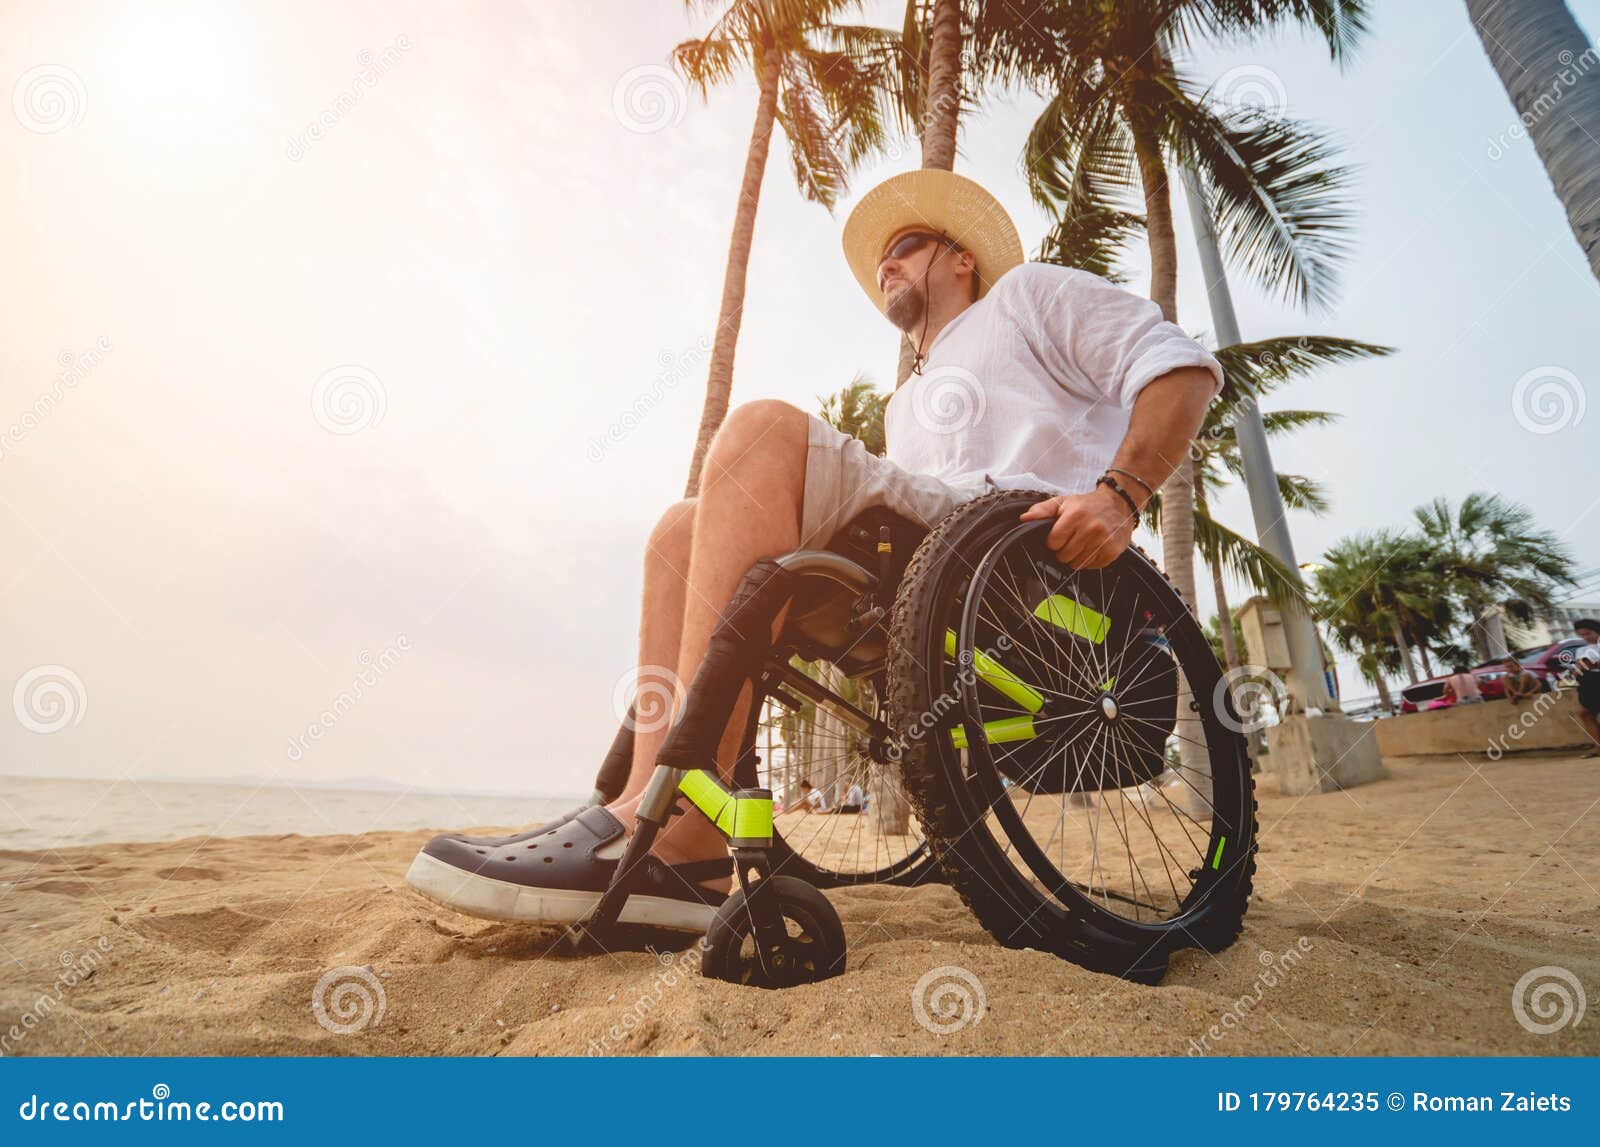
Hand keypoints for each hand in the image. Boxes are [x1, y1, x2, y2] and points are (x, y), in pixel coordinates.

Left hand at [1019, 486, 1137, 568]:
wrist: (1118, 504)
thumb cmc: (1086, 505)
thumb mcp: (1063, 502)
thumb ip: (1042, 510)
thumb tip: (1024, 518)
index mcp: (1076, 515)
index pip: (1053, 543)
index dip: (1053, 542)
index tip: (1060, 536)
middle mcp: (1091, 528)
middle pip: (1064, 556)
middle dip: (1064, 551)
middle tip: (1072, 540)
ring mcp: (1103, 541)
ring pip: (1077, 564)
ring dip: (1076, 557)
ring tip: (1082, 543)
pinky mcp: (1112, 552)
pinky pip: (1091, 566)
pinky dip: (1089, 560)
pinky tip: (1093, 547)